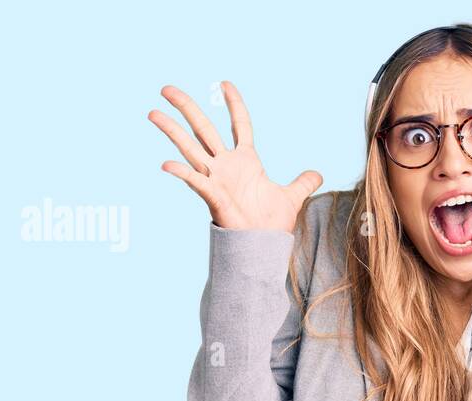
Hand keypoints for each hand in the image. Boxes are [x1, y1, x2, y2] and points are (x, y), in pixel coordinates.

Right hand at [148, 80, 322, 232]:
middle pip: (203, 129)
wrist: (262, 245)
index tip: (225, 83)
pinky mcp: (213, 196)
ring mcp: (216, 178)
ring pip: (190, 148)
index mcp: (246, 160)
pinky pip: (195, 182)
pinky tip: (166, 165)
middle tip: (167, 88)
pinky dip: (182, 174)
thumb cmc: (271, 223)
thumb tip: (318, 175)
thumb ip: (303, 183)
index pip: (239, 124)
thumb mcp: (292, 197)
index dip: (234, 104)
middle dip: (186, 108)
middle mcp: (226, 165)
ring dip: (171, 131)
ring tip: (153, 113)